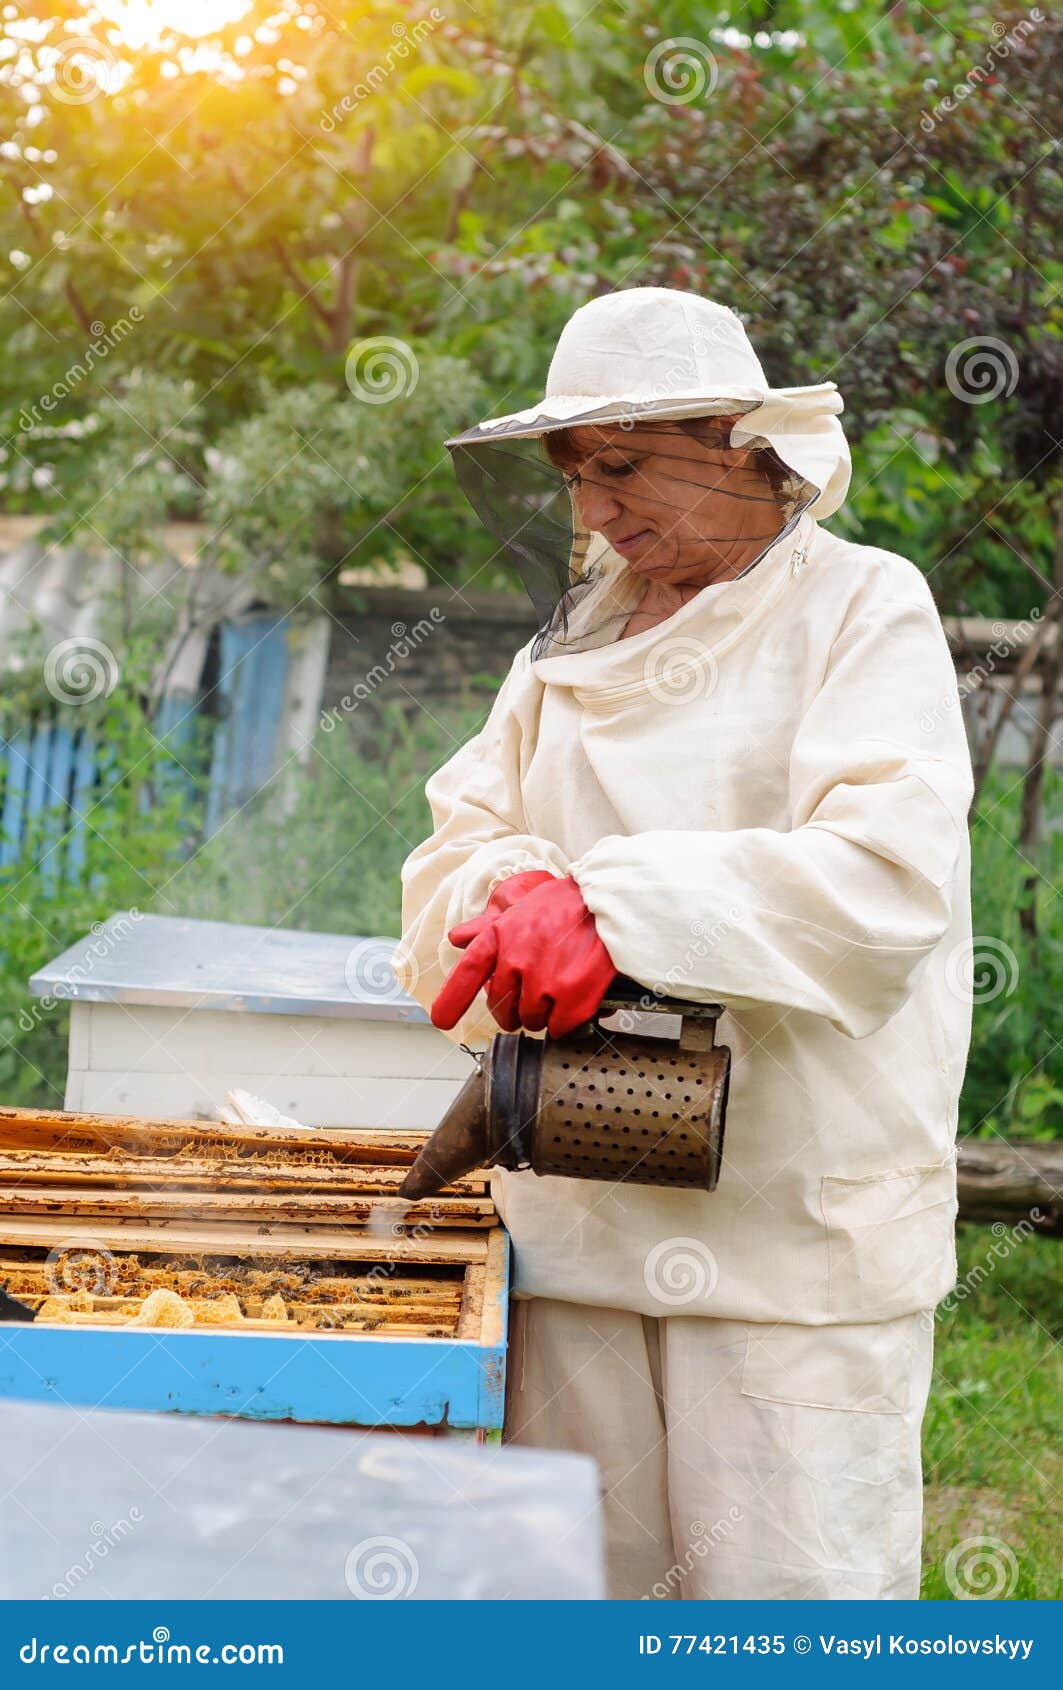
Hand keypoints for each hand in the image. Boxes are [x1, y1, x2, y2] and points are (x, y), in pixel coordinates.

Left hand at [431, 875, 615, 1037]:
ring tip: (559, 989)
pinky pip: (558, 1028)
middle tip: (533, 996)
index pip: (467, 974)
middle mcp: (517, 962)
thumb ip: (485, 929)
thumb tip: (455, 938)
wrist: (611, 906)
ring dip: (543, 1014)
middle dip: (514, 1011)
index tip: (442, 1020)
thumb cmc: (566, 906)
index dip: (451, 1001)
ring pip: (532, 1021)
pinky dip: (566, 1021)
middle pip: (503, 1010)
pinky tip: (574, 998)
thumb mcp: (520, 909)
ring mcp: (544, 983)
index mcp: (500, 937)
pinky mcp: (572, 1000)